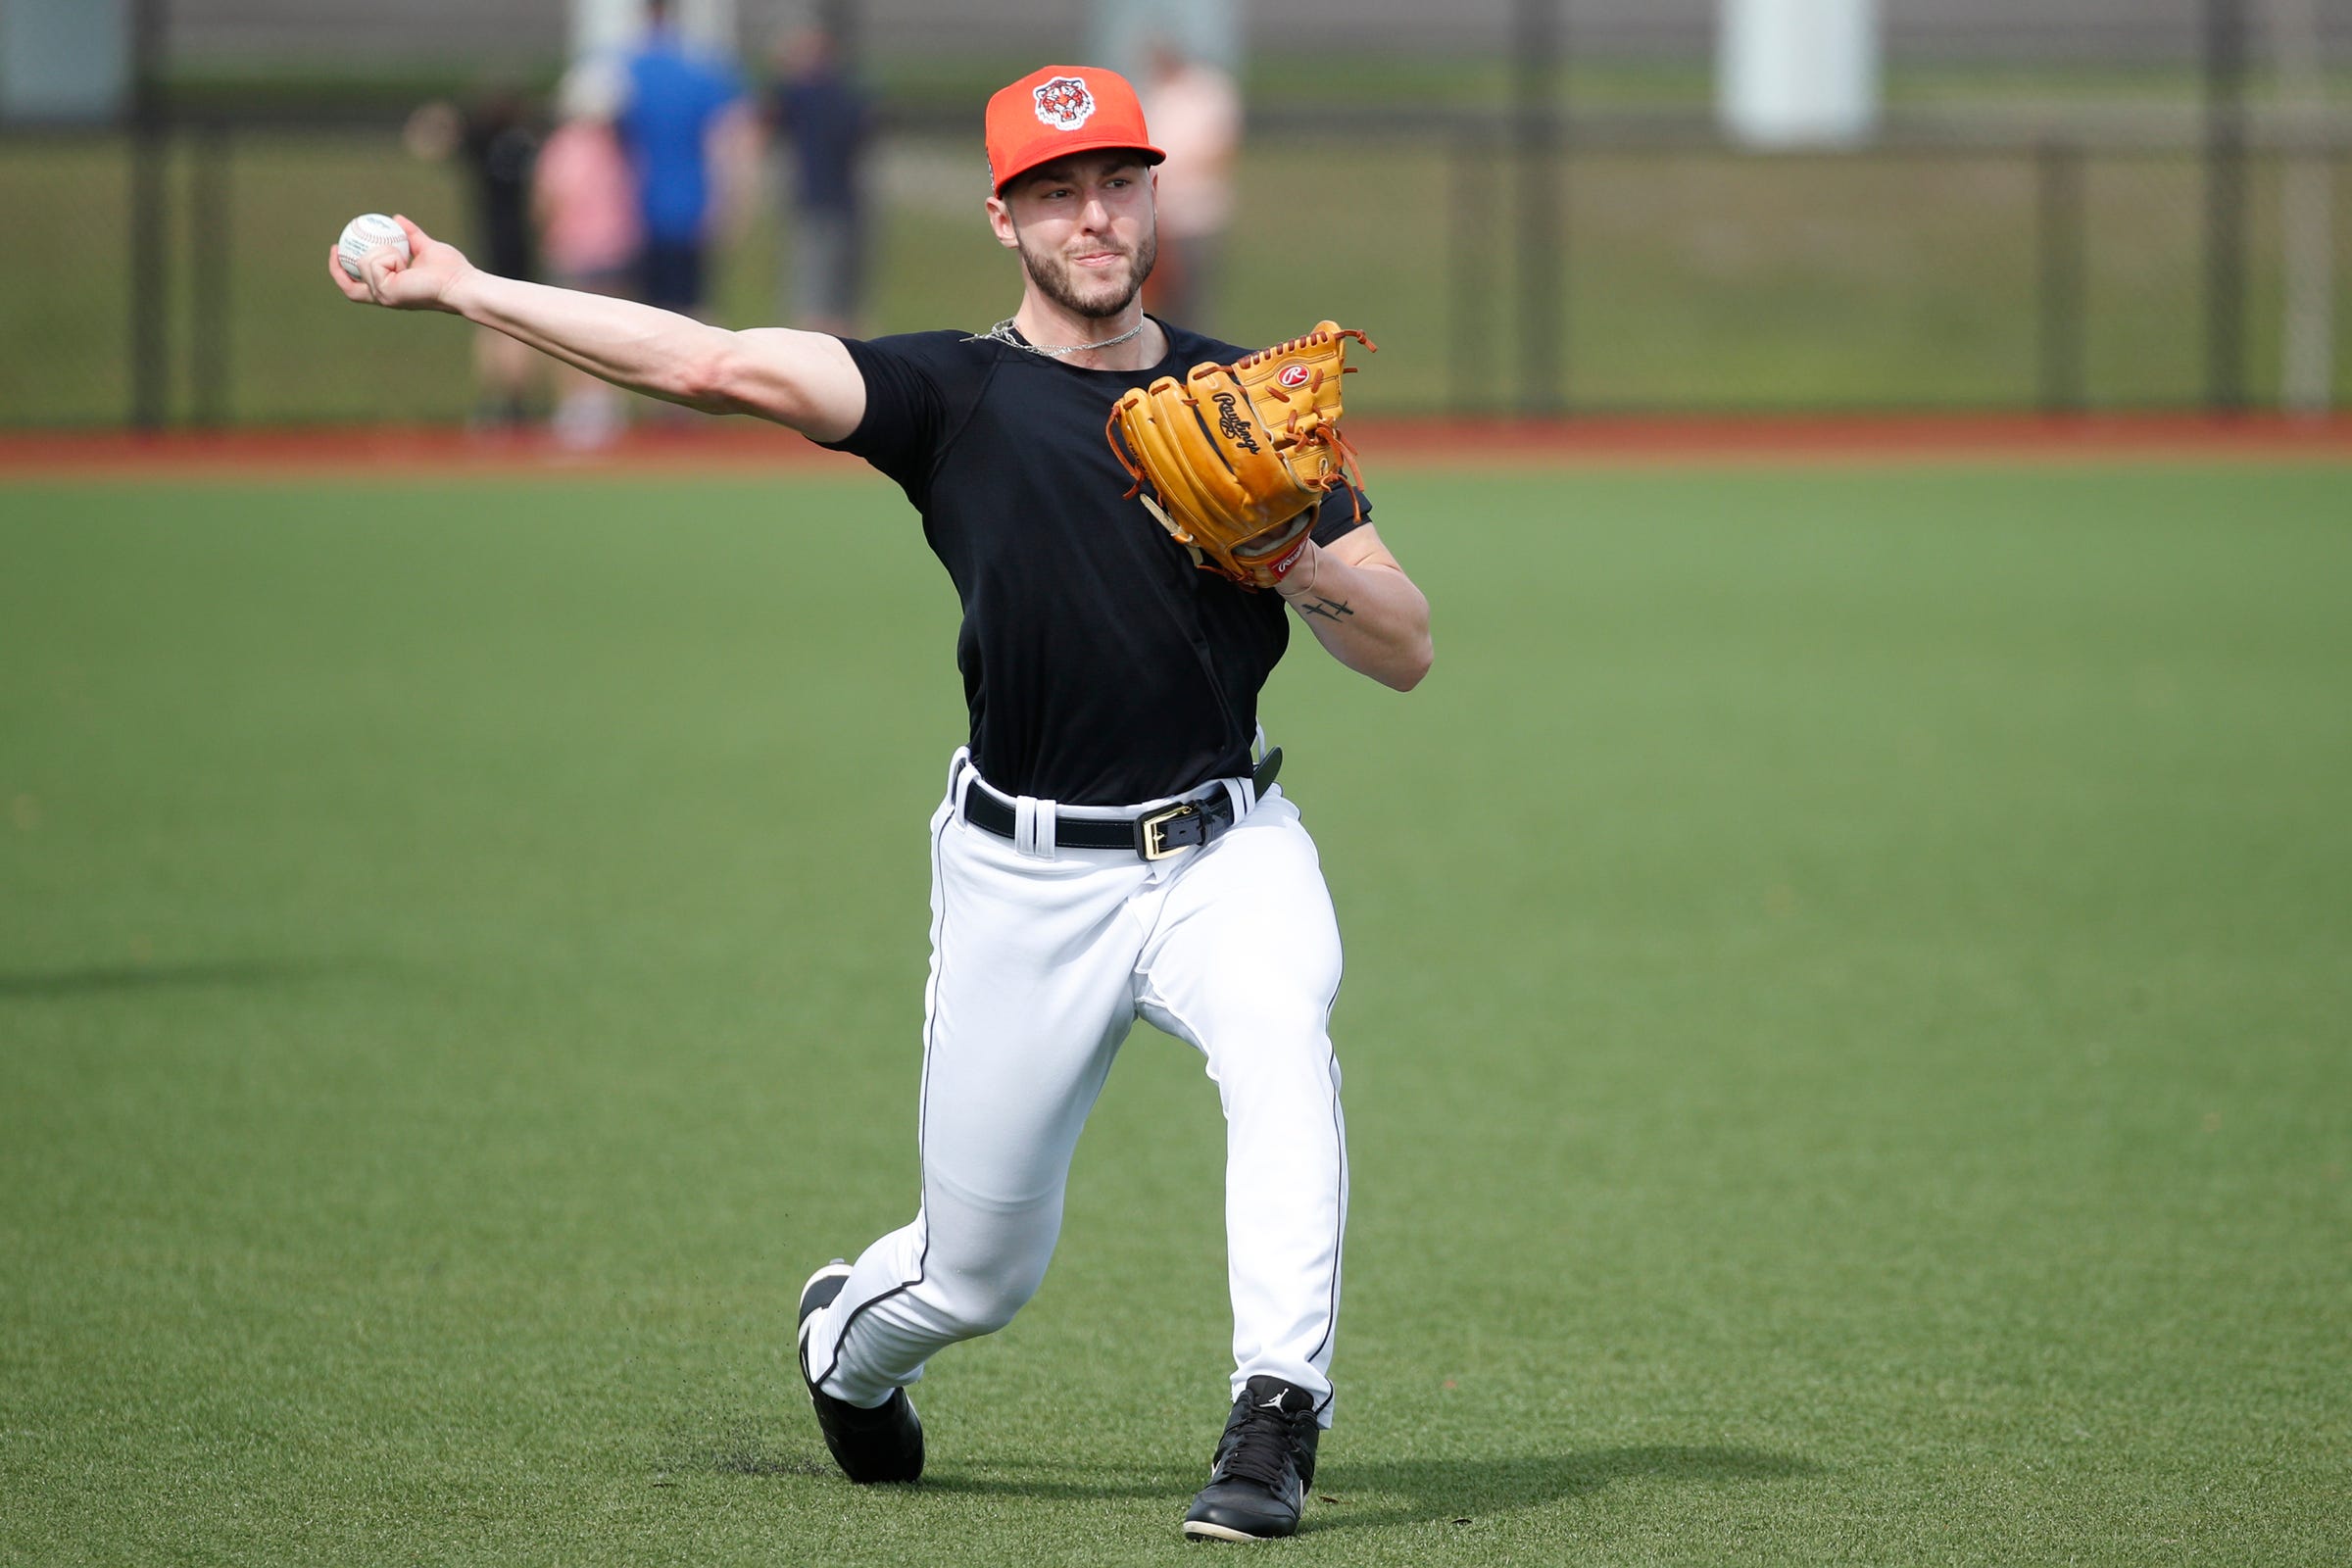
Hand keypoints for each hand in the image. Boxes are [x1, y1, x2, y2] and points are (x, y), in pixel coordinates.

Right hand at [325, 214, 472, 312]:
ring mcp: (384, 297)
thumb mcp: (425, 247)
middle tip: (336, 246)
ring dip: (380, 253)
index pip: (358, 286)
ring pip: (363, 266)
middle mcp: (384, 297)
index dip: (343, 269)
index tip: (339, 247)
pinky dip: (387, 256)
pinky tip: (403, 261)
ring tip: (401, 255)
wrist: (461, 283)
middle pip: (348, 287)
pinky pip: (374, 264)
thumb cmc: (451, 271)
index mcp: (390, 289)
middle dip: (336, 267)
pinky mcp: (387, 292)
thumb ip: (411, 235)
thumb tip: (396, 219)